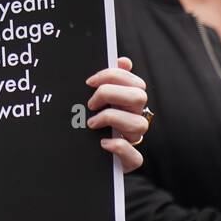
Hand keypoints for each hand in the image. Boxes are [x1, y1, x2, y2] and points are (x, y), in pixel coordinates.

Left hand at [84, 57, 148, 172]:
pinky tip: (102, 143)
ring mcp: (133, 139)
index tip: (90, 82)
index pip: (135, 82)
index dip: (113, 76)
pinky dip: (118, 147)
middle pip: (139, 97)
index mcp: (129, 102)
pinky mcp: (128, 160)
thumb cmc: (88, 122)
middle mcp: (135, 118)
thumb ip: (106, 81)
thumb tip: (123, 60)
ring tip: (91, 123)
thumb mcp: (93, 100)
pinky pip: (135, 156)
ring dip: (112, 119)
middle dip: (111, 94)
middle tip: (90, 103)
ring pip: (139, 125)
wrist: (81, 154)